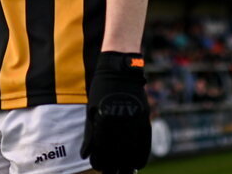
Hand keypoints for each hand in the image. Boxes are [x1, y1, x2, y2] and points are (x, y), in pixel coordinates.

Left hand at [80, 52, 150, 172]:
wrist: (121, 68)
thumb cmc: (102, 88)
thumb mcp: (91, 110)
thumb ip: (90, 134)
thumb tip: (86, 156)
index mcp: (104, 122)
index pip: (101, 152)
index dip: (99, 164)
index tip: (98, 167)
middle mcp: (119, 124)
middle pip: (117, 156)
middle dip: (113, 169)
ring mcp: (134, 121)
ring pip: (133, 152)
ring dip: (128, 167)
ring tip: (125, 173)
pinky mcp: (145, 118)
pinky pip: (145, 143)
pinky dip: (142, 156)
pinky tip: (137, 165)